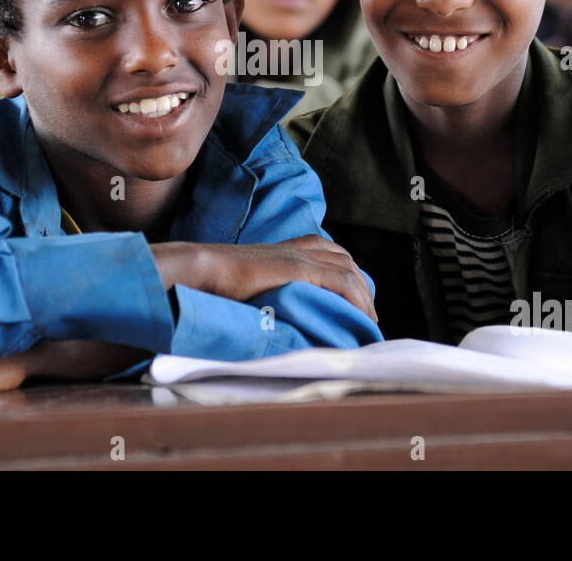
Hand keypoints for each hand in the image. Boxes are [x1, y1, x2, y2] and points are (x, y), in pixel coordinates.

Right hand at [155, 236, 376, 322]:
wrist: (202, 271)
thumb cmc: (216, 283)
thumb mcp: (250, 285)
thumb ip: (269, 291)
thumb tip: (277, 318)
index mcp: (287, 248)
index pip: (332, 254)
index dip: (349, 277)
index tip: (355, 303)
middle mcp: (298, 248)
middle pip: (346, 262)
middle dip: (362, 289)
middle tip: (367, 318)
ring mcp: (300, 256)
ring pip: (350, 273)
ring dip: (364, 299)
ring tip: (369, 325)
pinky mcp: (300, 268)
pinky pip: (342, 283)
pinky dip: (358, 301)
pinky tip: (362, 319)